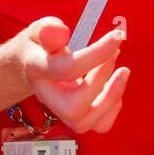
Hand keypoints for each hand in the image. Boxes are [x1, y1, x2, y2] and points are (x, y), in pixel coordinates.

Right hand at [18, 18, 129, 134]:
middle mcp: (48, 97)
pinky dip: (114, 106)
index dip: (96, 54)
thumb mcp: (39, 30)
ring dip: (112, 96)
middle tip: (115, 55)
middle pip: (73, 108)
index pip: (67, 69)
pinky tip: (113, 84)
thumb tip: (61, 32)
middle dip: (101, 82)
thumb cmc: (41, 44)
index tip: (117, 36)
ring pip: (86, 122)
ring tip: (121, 70)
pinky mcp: (79, 117)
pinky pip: (100, 125)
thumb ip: (48, 29)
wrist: (32, 64)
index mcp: (38, 70)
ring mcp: (62, 111)